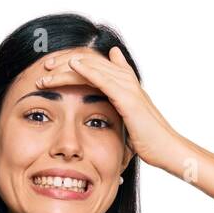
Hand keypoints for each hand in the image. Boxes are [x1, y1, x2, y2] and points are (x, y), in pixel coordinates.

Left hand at [37, 47, 188, 170]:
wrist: (168, 150)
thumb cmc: (150, 142)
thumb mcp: (129, 123)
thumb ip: (117, 113)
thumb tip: (105, 111)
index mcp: (125, 87)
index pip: (96, 67)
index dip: (74, 65)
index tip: (53, 68)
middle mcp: (127, 82)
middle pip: (92, 62)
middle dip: (66, 62)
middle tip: (45, 64)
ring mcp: (129, 89)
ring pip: (94, 68)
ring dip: (69, 66)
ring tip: (48, 67)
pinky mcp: (128, 99)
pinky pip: (104, 79)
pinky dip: (88, 70)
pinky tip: (73, 65)